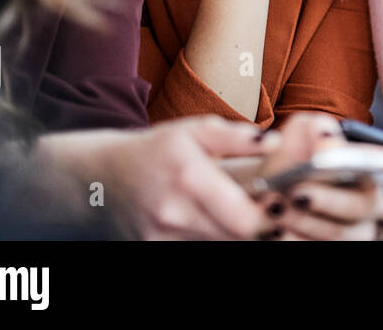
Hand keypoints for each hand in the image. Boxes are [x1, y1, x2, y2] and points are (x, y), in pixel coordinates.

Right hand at [42, 116, 281, 239]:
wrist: (99, 181)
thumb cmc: (154, 151)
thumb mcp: (193, 131)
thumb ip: (235, 136)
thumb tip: (273, 142)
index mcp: (188, 176)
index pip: (244, 218)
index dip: (270, 217)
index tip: (283, 204)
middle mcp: (174, 213)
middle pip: (237, 236)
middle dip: (261, 226)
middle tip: (277, 211)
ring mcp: (163, 238)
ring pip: (221, 245)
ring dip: (239, 233)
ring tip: (252, 214)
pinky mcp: (156, 251)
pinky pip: (199, 248)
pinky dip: (216, 238)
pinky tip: (222, 223)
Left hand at [253, 113, 382, 240]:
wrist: (271, 189)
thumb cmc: (296, 157)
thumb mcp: (303, 132)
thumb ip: (314, 127)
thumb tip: (326, 140)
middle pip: (371, 204)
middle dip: (331, 199)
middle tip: (296, 191)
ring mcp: (370, 232)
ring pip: (349, 234)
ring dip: (309, 222)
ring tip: (278, 209)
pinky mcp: (349, 248)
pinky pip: (328, 250)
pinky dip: (302, 239)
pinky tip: (281, 231)